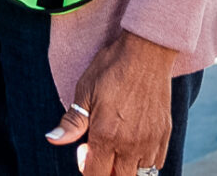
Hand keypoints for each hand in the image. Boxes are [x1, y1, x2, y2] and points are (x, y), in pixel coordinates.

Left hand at [48, 32, 175, 174]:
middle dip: (107, 172)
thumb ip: (72, 122)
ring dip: (127, 169)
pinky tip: (136, 146)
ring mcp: (150, 141)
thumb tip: (52, 139)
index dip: (86, 168)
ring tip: (118, 150)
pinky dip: (145, 162)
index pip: (95, 174)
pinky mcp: (165, 134)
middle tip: (101, 152)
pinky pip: (157, 163)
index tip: (84, 152)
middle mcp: (130, 145)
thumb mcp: (84, 91)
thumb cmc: (111, 69)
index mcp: (106, 135)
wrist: (145, 53)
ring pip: (140, 175)